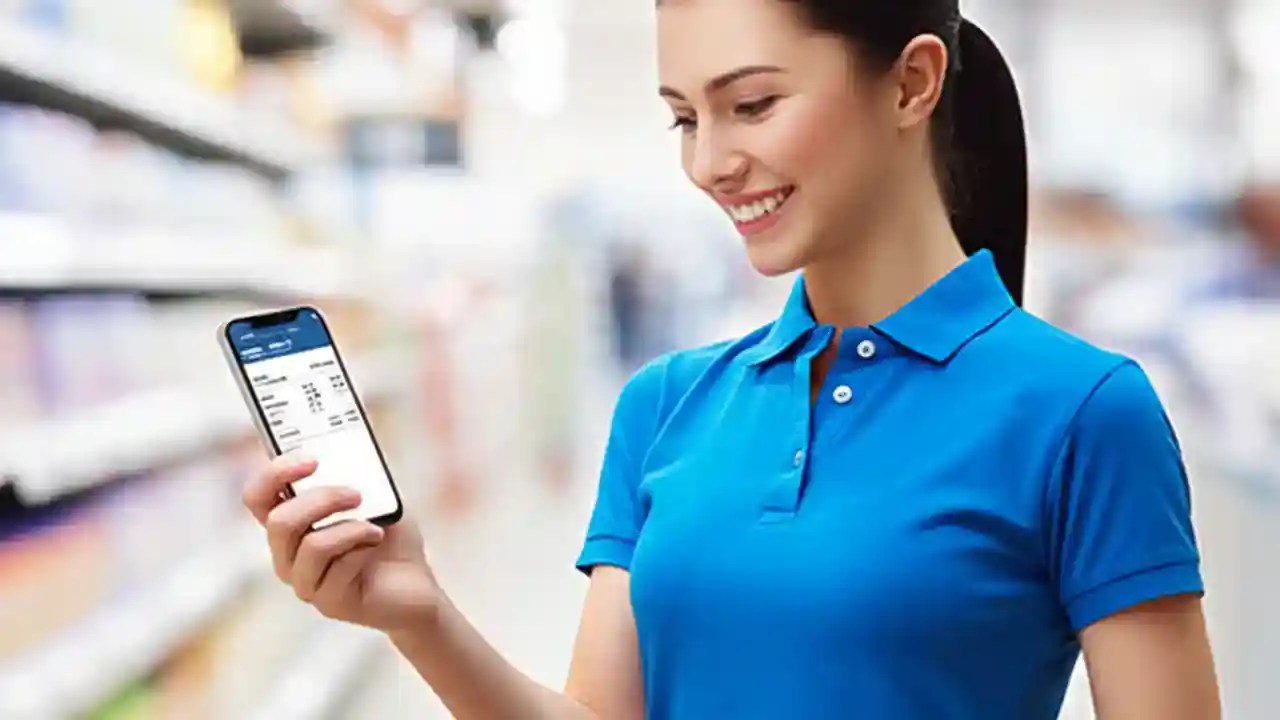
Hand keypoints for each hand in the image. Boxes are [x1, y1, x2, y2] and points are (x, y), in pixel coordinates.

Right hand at [243, 455, 442, 631]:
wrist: (416, 583)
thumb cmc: (390, 536)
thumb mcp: (375, 496)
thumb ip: (356, 474)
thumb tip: (347, 448)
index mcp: (291, 524)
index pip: (257, 498)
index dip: (275, 474)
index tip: (311, 460)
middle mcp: (289, 555)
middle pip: (280, 522)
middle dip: (322, 499)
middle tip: (357, 494)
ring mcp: (307, 582)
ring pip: (311, 546)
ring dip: (350, 528)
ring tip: (375, 527)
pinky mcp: (330, 602)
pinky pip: (339, 568)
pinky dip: (364, 549)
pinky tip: (376, 547)